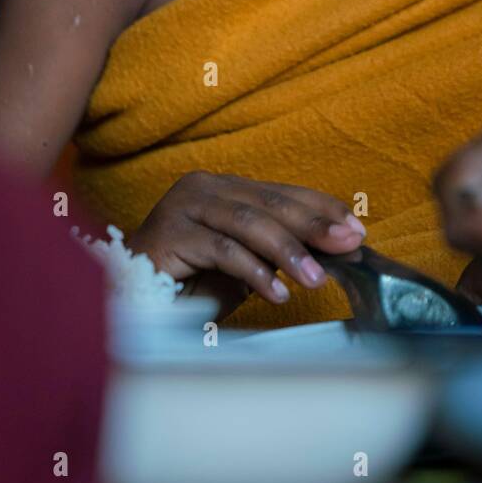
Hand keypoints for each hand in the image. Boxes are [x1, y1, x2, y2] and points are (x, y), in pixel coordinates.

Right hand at [129, 172, 365, 317]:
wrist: (125, 296)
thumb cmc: (188, 282)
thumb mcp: (243, 264)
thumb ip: (278, 252)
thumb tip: (333, 250)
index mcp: (224, 187)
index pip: (282, 192)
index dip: (321, 209)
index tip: (355, 229)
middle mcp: (203, 186)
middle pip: (270, 203)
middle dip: (314, 225)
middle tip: (348, 245)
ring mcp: (184, 205)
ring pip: (249, 223)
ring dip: (289, 252)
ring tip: (316, 279)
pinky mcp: (169, 233)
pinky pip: (223, 250)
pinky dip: (255, 272)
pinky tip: (277, 294)